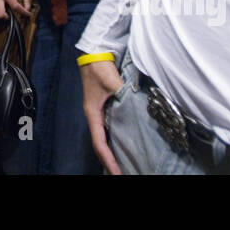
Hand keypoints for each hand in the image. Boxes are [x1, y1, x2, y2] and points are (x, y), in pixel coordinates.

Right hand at [80, 60, 124, 174]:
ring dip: (111, 153)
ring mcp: (97, 113)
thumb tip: (136, 108)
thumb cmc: (100, 69)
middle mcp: (93, 117)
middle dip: (109, 161)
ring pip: (103, 139)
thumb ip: (124, 96)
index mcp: (93, 114)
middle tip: (120, 174)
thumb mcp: (113, 83)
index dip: (108, 159)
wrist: (93, 55)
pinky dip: (112, 142)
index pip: (99, 142)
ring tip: (121, 166)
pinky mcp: (102, 108)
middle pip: (100, 145)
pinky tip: (121, 147)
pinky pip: (106, 131)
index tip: (117, 172)